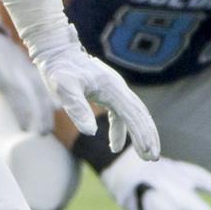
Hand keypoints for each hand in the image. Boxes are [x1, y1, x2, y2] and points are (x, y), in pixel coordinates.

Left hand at [0, 0, 51, 133]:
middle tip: (44, 133)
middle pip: (30, 88)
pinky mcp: (18, 59)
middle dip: (39, 111)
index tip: (28, 128)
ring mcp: (16, 59)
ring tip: (48, 125)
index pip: (13, 89)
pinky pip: (36, 77)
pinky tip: (54, 105)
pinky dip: (45, 92)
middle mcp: (10, 61)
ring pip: (36, 83)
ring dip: (44, 104)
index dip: (22, 109)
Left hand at [30, 30, 159, 158]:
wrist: (57, 51)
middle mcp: (118, 88)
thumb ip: (77, 108)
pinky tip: (115, 146)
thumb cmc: (59, 70)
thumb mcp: (64, 89)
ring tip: (144, 155)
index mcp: (112, 88)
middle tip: (153, 158)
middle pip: (141, 114)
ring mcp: (116, 89)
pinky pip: (122, 113)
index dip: (141, 134)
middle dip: (149, 136)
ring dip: (141, 133)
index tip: (147, 152)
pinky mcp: (109, 92)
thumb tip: (91, 133)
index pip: (132, 115)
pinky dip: (123, 129)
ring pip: (135, 113)